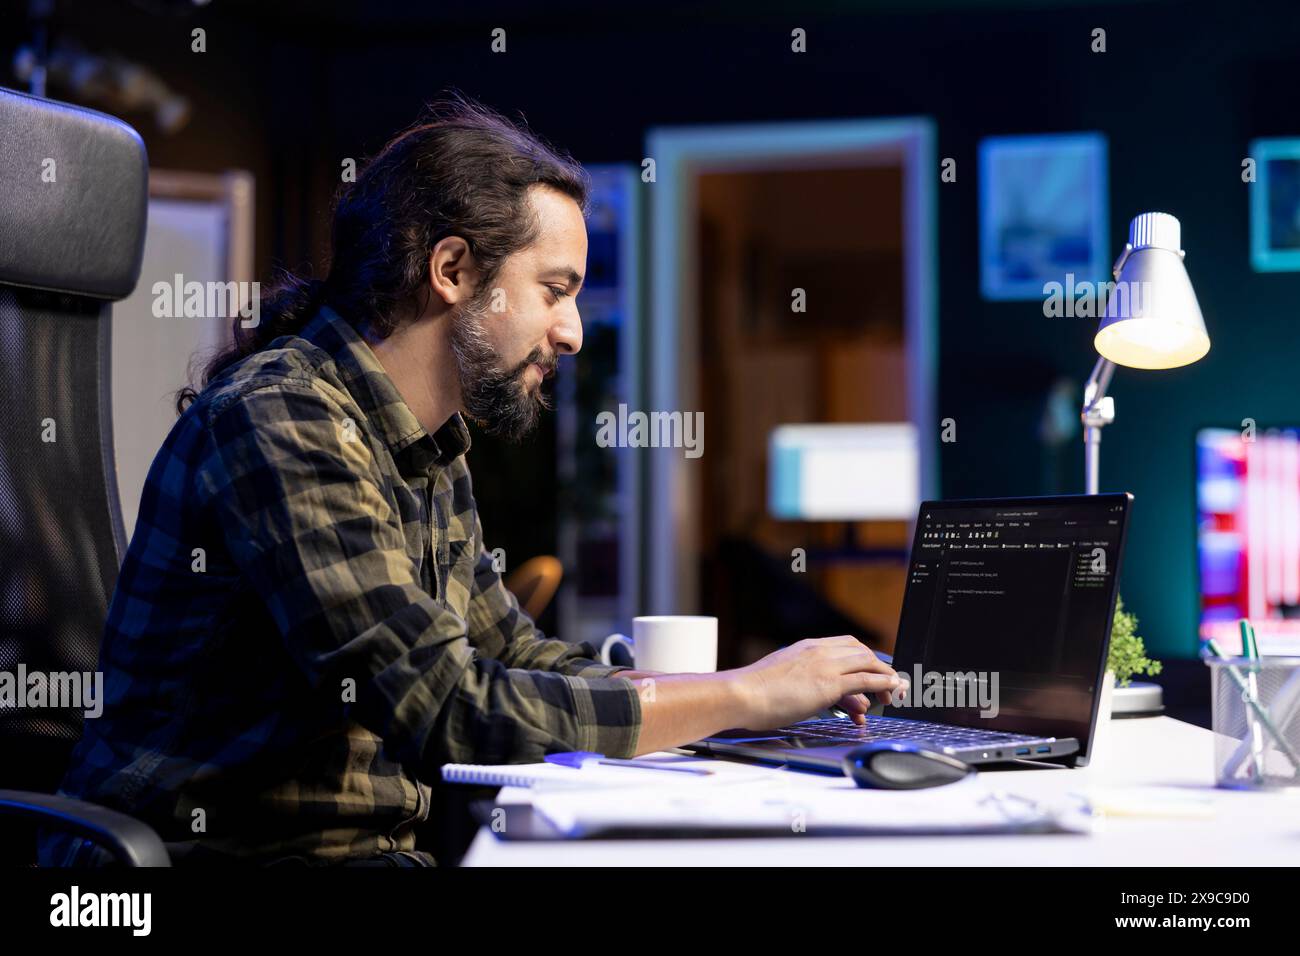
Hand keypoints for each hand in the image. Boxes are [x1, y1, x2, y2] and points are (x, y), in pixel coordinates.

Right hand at [732, 635, 900, 730]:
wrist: (742, 694)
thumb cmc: (754, 692)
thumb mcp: (784, 680)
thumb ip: (806, 684)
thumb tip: (822, 697)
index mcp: (807, 647)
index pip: (846, 645)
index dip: (864, 658)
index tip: (872, 671)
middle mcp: (818, 651)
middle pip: (861, 651)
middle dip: (878, 667)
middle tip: (887, 684)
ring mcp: (825, 666)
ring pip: (867, 662)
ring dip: (885, 676)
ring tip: (894, 691)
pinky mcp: (828, 684)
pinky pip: (865, 679)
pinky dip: (882, 683)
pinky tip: (891, 689)